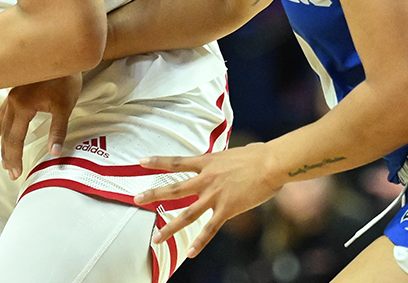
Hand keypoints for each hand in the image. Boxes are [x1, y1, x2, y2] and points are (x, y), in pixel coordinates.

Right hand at [0, 74, 81, 179]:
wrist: (64, 53)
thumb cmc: (66, 79)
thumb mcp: (64, 107)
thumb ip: (57, 131)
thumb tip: (54, 153)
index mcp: (22, 106)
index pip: (15, 139)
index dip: (15, 157)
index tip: (16, 173)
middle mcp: (13, 101)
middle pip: (6, 134)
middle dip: (8, 154)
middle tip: (11, 173)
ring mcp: (12, 94)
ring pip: (3, 124)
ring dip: (4, 143)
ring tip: (4, 158)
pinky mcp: (16, 90)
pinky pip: (3, 111)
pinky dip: (0, 124)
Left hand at [135, 142, 283, 257]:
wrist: (271, 163)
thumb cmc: (257, 155)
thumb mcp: (232, 154)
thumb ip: (223, 161)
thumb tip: (227, 161)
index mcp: (207, 162)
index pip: (176, 162)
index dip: (157, 161)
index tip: (140, 162)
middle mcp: (206, 179)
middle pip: (174, 189)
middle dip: (153, 195)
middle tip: (135, 199)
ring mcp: (215, 195)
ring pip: (186, 214)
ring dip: (169, 228)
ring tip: (155, 239)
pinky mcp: (227, 209)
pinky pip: (210, 229)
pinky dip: (200, 242)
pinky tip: (191, 253)